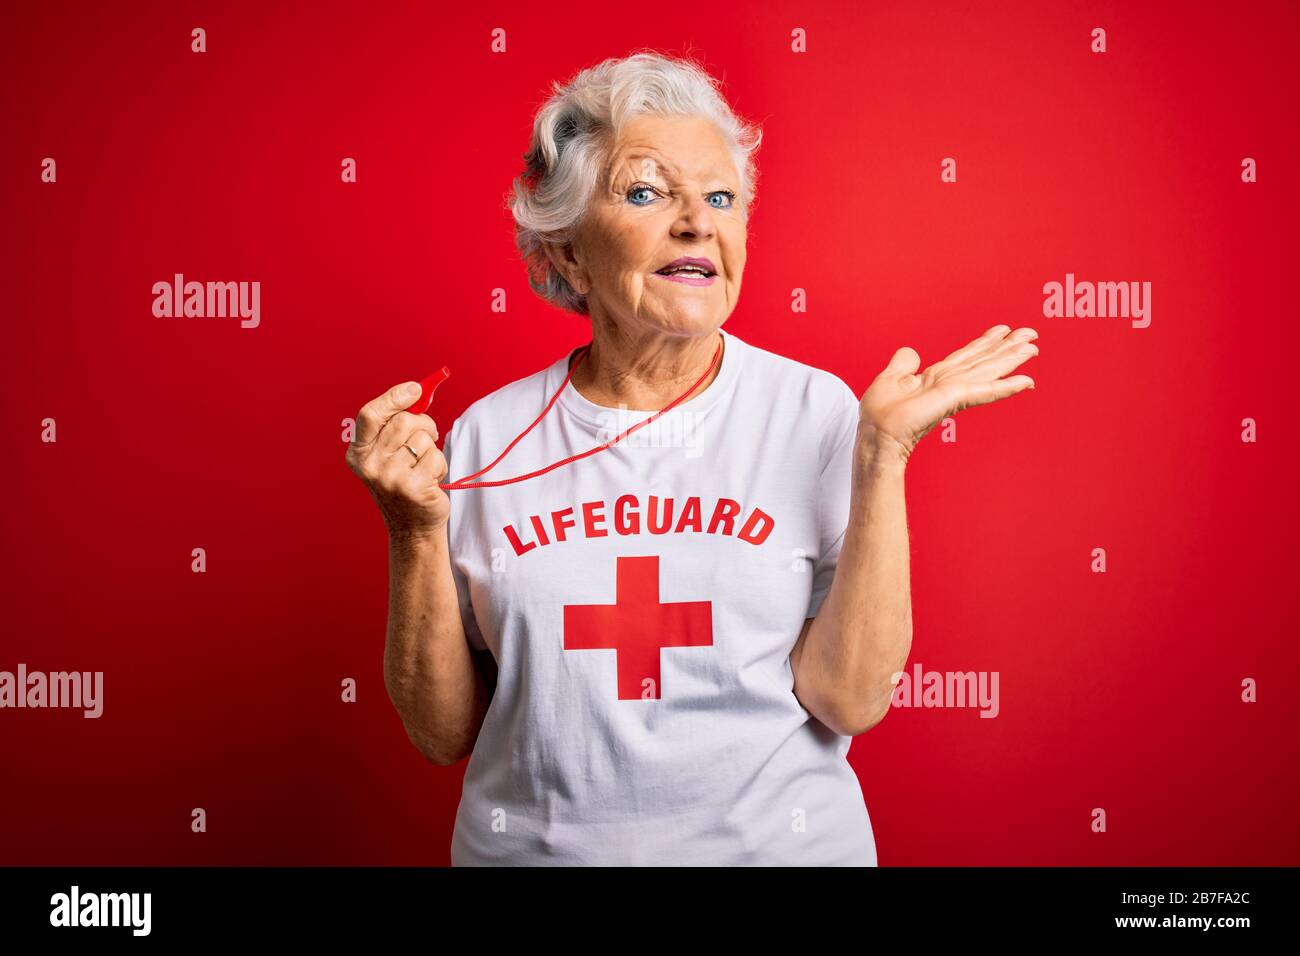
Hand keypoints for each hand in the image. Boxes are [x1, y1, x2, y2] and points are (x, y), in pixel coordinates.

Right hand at [345, 380, 449, 540]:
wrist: (412, 526)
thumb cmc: (404, 482)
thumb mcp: (389, 454)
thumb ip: (395, 424)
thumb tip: (417, 390)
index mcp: (358, 453)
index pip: (370, 415)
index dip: (394, 397)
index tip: (415, 388)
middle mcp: (369, 465)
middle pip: (403, 421)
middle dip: (424, 424)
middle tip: (428, 437)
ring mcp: (389, 478)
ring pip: (423, 439)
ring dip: (432, 449)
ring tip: (424, 466)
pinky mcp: (412, 488)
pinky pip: (435, 457)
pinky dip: (439, 465)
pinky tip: (430, 480)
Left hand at [858, 324, 1038, 464]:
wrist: (876, 434)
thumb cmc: (879, 415)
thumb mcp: (889, 379)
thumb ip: (903, 364)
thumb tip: (911, 353)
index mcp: (935, 379)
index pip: (966, 357)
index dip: (985, 343)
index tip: (1003, 330)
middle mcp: (948, 384)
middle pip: (983, 361)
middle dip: (1007, 348)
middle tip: (1031, 334)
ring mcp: (953, 392)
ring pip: (989, 371)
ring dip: (1011, 359)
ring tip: (1032, 349)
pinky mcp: (953, 399)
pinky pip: (985, 391)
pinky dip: (1006, 386)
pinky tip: (1026, 381)